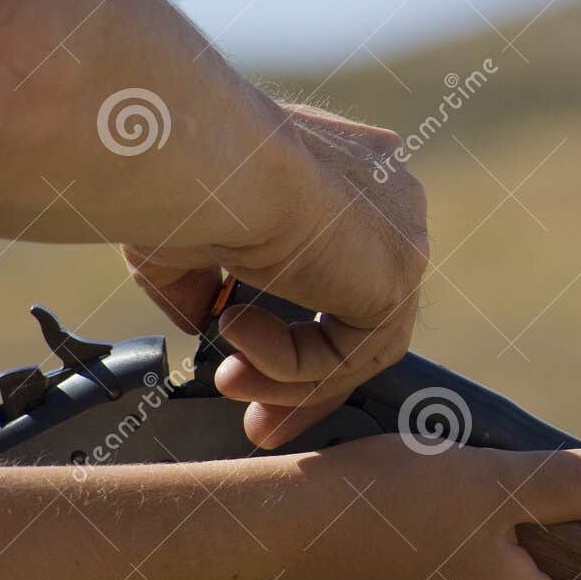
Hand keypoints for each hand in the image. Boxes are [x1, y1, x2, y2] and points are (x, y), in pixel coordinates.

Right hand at [126, 102, 428, 447]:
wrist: (201, 154)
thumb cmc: (178, 172)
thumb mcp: (183, 233)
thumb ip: (202, 275)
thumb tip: (201, 321)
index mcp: (345, 166)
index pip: (344, 262)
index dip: (302, 323)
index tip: (250, 363)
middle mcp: (387, 193)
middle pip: (361, 312)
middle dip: (306, 379)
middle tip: (258, 425)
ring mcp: (402, 234)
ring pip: (354, 341)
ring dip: (286, 378)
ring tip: (226, 380)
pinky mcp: (398, 276)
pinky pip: (346, 353)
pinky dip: (288, 364)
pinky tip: (236, 331)